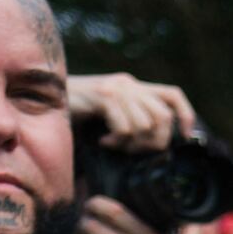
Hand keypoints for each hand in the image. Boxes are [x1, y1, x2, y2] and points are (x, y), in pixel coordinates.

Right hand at [68, 72, 196, 150]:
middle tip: (133, 150)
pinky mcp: (104, 96)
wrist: (46, 98)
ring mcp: (117, 88)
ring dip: (131, 144)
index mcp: (135, 86)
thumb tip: (161, 141)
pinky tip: (104, 141)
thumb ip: (134, 118)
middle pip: (164, 117)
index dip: (186, 115)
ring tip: (115, 144)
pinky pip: (125, 128)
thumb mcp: (112, 113)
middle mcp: (130, 84)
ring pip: (146, 125)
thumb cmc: (80, 113)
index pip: (173, 95)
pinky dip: (117, 142)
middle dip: (154, 142)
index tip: (186, 136)